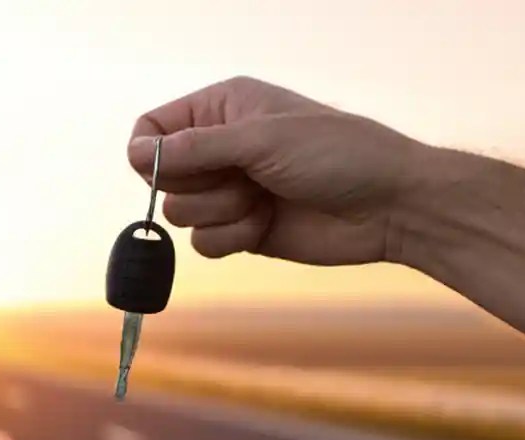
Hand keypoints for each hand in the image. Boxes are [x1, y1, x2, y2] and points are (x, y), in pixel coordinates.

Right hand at [128, 76, 426, 264]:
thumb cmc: (338, 155)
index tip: (164, 170)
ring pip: (180, 216)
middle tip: (242, 178)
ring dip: (222, 214)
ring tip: (263, 201)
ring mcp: (228, 192)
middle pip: (160, 178)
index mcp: (221, 109)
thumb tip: (136, 153)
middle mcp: (219, 149)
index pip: (151, 129)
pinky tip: (267, 225)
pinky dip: (232, 238)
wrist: (389, 207)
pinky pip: (202, 245)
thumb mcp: (262, 140)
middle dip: (199, 187)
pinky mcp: (239, 231)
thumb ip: (195, 147)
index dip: (150, 154)